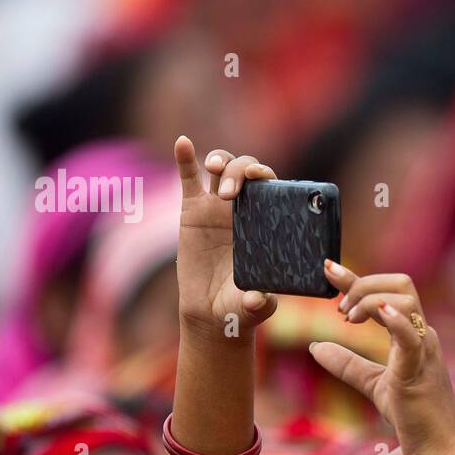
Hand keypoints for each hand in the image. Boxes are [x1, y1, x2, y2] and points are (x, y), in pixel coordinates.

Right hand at [173, 137, 279, 340]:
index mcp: (266, 221)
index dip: (266, 175)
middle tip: (230, 195)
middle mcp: (245, 208)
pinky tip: (182, 143)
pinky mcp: (192, 209)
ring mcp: (217, 206)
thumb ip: (259, 303)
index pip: (272, 187)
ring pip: (222, 167)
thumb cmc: (241, 304)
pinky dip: (186, 157)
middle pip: (247, 170)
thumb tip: (258, 300)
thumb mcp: (253, 306)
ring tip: (214, 170)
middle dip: (241, 171)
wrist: (211, 311)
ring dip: (221, 160)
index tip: (259, 178)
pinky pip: (188, 177)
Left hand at [309, 261, 454, 454]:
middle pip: (400, 284)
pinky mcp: (419, 371)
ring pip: (404, 300)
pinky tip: (376, 314)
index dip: (356, 277)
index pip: (387, 292)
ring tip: (348, 321)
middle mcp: (422, 335)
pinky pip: (411, 337)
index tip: (328, 269)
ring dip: (370, 300)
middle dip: (363, 284)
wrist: (440, 450)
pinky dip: (394, 320)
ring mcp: (424, 350)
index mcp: (412, 336)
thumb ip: (347, 364)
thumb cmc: (415, 418)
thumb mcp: (374, 385)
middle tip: (339, 310)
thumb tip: (315, 347)